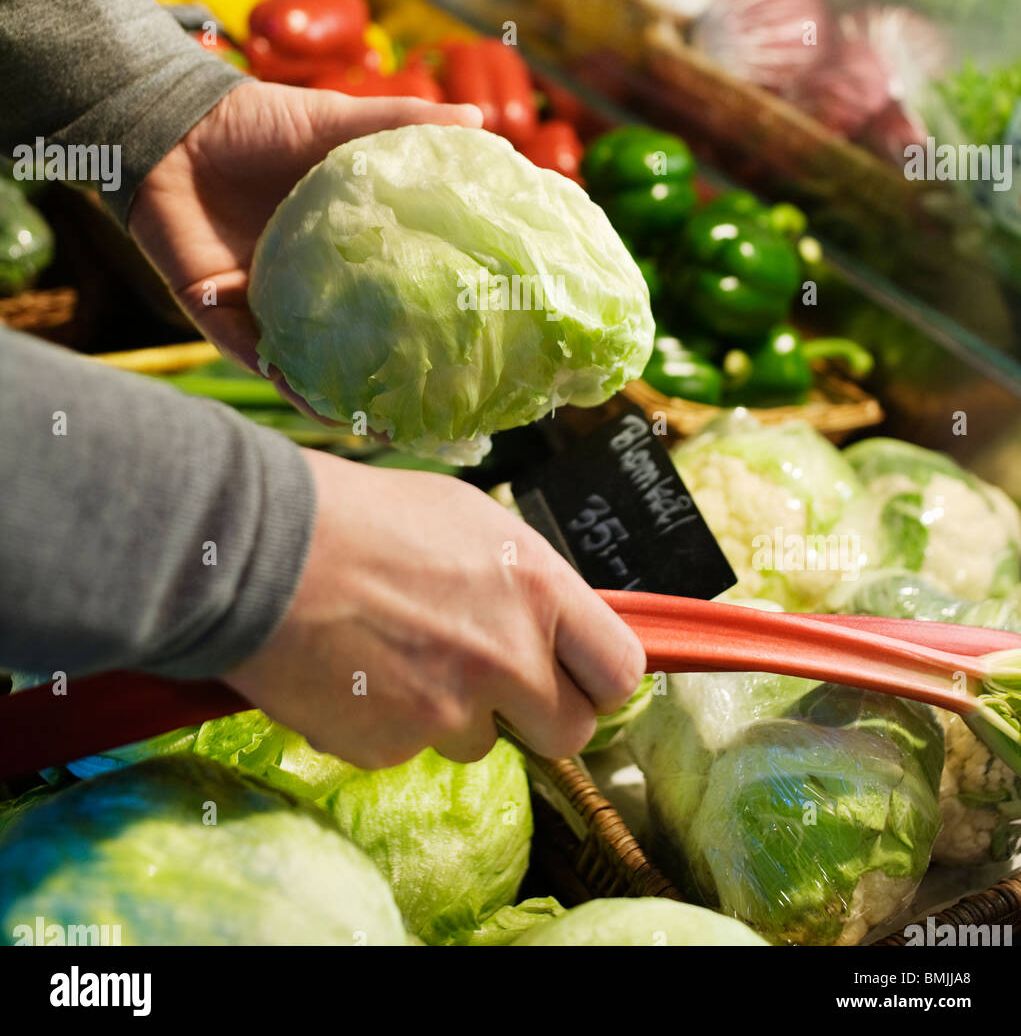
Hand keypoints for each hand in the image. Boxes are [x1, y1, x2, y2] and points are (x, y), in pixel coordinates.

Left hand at [129, 80, 481, 376]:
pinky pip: (256, 357)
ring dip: (340, 396)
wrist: (173, 126)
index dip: (426, 317)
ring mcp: (263, 300)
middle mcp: (305, 280)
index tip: (471, 344)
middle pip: (353, 339)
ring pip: (307, 363)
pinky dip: (286, 381)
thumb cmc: (254, 121)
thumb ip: (402, 124)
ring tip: (382, 425)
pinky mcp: (219, 311)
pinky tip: (320, 405)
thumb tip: (479, 121)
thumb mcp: (336, 121)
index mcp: (336, 241)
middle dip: (387, 376)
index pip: (390, 289)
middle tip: (435, 406)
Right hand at [224, 454, 646, 767]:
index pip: (620, 672)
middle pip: (569, 733)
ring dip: (451, 715)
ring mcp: (449, 709)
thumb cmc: (361, 515)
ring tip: (395, 653)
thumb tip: (552, 623)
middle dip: (537, 716)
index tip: (578, 678)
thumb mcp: (469, 521)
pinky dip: (387, 723)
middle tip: (491, 684)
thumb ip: (525, 582)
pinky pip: (408, 751)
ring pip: (479, 743)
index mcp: (537, 587)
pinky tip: (353, 670)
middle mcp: (507, 656)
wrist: (261, 547)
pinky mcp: (390, 747)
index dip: (598, 680)